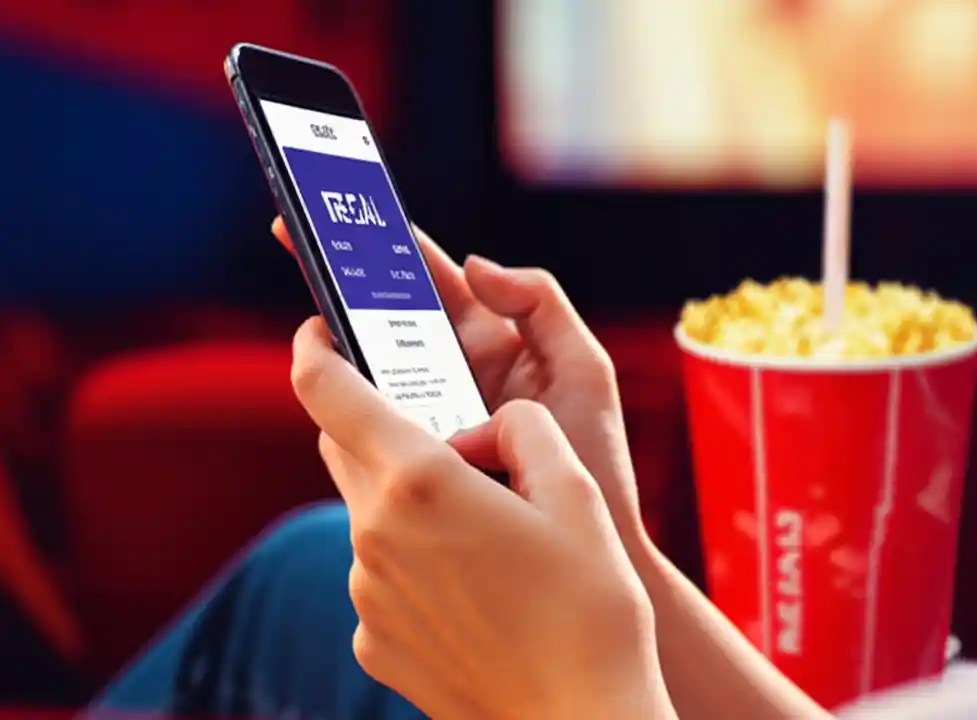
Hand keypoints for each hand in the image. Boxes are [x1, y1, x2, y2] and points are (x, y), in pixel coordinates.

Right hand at [272, 218, 643, 542]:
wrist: (598, 549)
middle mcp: (457, 374)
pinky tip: (330, 394)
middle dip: (349, 285)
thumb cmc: (596, 456)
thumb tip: (473, 263)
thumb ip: (541, 305)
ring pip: (375, 373)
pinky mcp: (419, 461)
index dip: (393, 247)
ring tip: (313, 315)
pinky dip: (351, 409)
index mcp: (495, 341)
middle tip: (306, 249)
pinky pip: (375, 426)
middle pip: (391, 321)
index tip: (352, 214)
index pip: (435, 283)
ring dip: (344, 346)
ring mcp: (433, 417)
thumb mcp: (584, 367)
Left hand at [290, 317, 675, 719]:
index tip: (320, 327)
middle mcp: (374, 534)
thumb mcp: (575, 489)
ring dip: (407, 500)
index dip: (314, 345)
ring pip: (369, 513)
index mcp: (419, 481)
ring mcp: (367, 595)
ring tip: (487, 530)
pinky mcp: (372, 640)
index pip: (326, 388)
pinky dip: (413, 561)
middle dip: (376, 422)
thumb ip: (520, 428)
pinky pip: (381, 574)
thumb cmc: (591, 605)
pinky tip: (477, 589)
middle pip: (342, 447)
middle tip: (440, 429)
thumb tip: (483, 428)